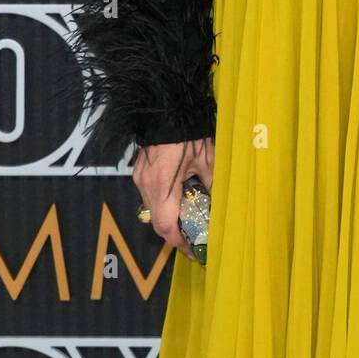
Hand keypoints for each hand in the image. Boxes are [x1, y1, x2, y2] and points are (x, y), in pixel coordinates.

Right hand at [132, 137, 213, 260]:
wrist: (167, 107)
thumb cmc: (189, 131)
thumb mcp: (208, 158)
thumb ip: (211, 184)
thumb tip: (220, 204)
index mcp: (163, 184)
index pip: (166, 226)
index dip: (180, 242)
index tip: (194, 250)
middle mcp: (146, 184)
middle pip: (158, 221)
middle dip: (176, 232)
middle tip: (195, 236)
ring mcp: (139, 177)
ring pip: (152, 209)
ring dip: (170, 217)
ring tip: (190, 217)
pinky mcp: (138, 170)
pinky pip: (149, 194)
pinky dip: (163, 202)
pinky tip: (178, 197)